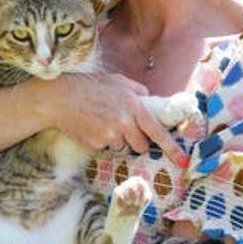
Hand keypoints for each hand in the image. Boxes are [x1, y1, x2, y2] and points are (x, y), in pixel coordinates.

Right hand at [37, 73, 188, 166]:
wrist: (58, 98)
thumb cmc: (88, 86)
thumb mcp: (117, 81)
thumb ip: (137, 91)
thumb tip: (150, 99)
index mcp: (134, 105)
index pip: (158, 132)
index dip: (172, 149)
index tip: (183, 162)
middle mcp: (124, 122)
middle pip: (142, 145)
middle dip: (137, 141)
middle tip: (123, 127)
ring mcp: (110, 136)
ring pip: (123, 147)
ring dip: (118, 140)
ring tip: (102, 123)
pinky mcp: (96, 145)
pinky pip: (106, 148)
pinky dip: (102, 141)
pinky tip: (91, 127)